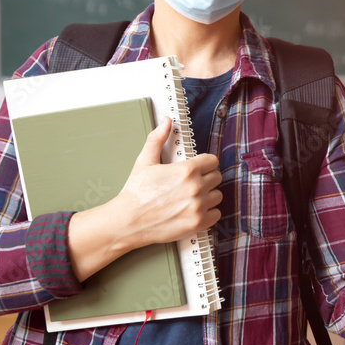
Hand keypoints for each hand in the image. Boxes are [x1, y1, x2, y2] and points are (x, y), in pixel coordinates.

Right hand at [109, 116, 222, 248]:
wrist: (127, 221)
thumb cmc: (135, 193)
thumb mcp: (145, 161)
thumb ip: (158, 139)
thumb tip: (166, 122)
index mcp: (186, 170)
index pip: (212, 161)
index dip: (205, 163)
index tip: (198, 168)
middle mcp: (195, 187)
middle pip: (216, 177)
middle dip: (206, 178)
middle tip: (192, 183)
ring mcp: (198, 206)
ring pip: (217, 195)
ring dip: (208, 196)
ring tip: (192, 197)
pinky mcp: (198, 223)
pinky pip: (216, 214)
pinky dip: (208, 213)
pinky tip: (194, 210)